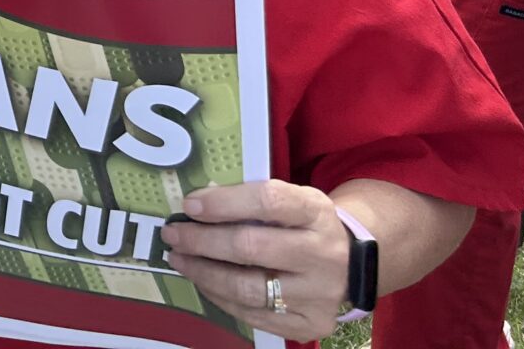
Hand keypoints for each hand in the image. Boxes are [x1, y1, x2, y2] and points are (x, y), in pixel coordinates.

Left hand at [162, 181, 350, 339]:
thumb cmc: (304, 224)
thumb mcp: (290, 199)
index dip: (223, 203)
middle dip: (202, 241)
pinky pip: (254, 314)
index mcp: (315, 212)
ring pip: (248, 288)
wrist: (350, 263)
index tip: (189, 206)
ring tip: (180, 259)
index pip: (268, 201)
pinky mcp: (311, 323)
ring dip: (204, 273)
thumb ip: (250, 200)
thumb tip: (195, 206)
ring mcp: (319, 294)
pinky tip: (204, 282)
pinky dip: (221, 298)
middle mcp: (323, 254)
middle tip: (173, 235)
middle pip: (251, 247)